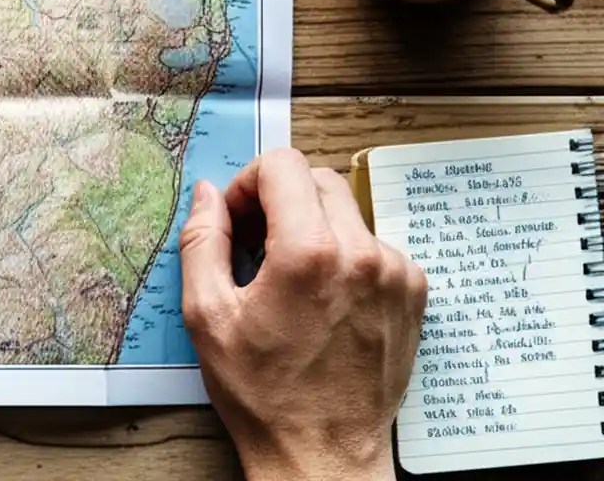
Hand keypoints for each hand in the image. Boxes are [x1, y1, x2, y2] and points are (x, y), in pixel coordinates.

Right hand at [179, 148, 426, 480]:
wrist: (323, 454)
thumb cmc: (264, 393)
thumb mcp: (208, 316)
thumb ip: (203, 242)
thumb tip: (207, 196)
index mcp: (309, 253)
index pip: (282, 166)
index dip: (247, 183)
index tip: (237, 219)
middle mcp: (362, 254)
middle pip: (317, 180)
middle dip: (279, 199)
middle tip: (255, 245)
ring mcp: (396, 273)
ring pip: (346, 211)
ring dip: (312, 227)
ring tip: (288, 279)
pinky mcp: (413, 293)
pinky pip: (372, 245)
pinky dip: (343, 255)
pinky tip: (322, 298)